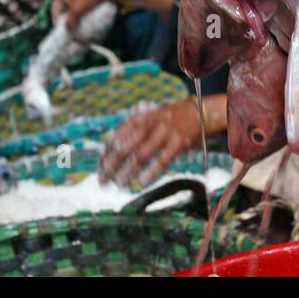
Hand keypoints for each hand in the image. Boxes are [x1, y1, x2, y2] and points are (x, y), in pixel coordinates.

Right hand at [51, 0, 106, 30]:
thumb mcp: (78, 9)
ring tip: (78, 26)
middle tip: (70, 28)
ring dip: (75, 17)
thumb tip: (68, 28)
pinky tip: (86, 19)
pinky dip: (83, 12)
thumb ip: (70, 20)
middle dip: (67, 19)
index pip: (56, 8)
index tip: (61, 30)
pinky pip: (82, 5)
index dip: (57, 19)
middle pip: (65, 8)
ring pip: (74, 7)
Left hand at [99, 98, 220, 187]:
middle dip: (111, 167)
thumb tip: (107, 147)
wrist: (199, 113)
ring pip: (140, 156)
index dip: (105, 156)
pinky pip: (161, 161)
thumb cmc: (168, 120)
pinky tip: (143, 182)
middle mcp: (149, 123)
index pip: (115, 138)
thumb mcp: (148, 119)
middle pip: (124, 148)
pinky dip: (151, 173)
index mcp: (139, 118)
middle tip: (104, 181)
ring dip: (128, 172)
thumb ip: (129, 131)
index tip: (100, 170)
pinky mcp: (178, 142)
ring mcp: (164, 132)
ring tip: (121, 184)